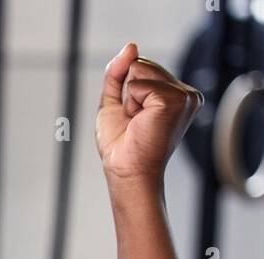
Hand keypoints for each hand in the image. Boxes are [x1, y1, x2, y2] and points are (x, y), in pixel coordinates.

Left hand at [96, 42, 203, 189]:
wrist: (126, 170)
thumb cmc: (122, 145)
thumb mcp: (114, 103)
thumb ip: (117, 73)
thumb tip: (131, 46)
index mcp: (175, 93)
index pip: (141, 66)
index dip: (127, 92)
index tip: (134, 119)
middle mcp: (185, 92)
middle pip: (140, 64)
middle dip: (127, 94)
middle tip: (134, 122)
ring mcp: (183, 95)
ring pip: (138, 70)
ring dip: (128, 99)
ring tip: (137, 122)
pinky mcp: (174, 99)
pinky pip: (137, 83)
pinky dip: (130, 103)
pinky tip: (140, 121)